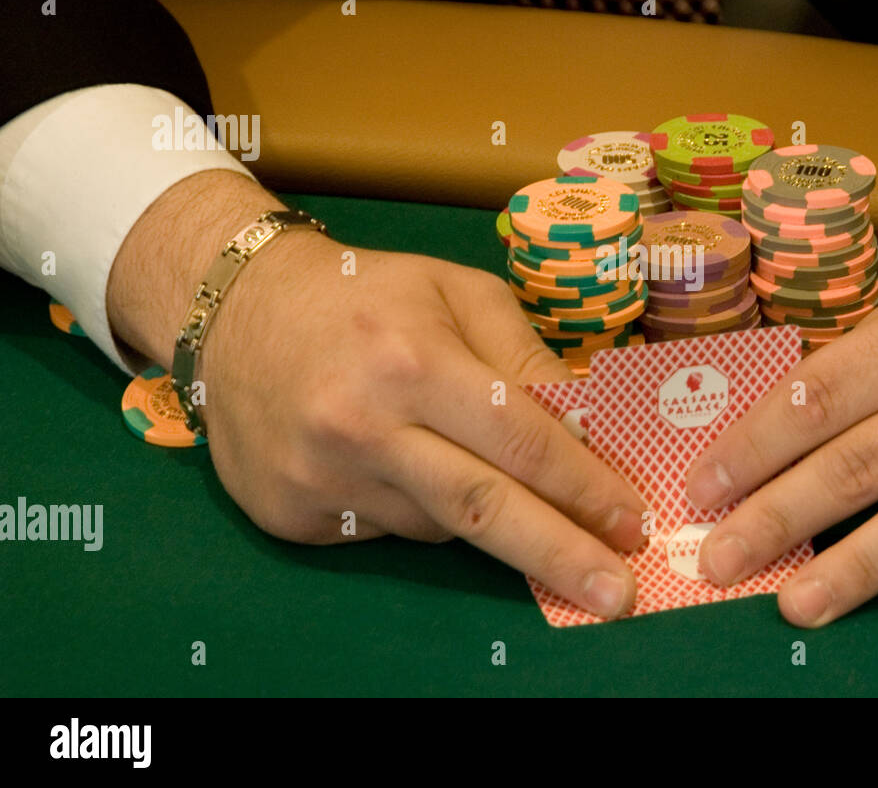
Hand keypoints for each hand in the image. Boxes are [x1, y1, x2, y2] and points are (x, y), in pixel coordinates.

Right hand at [109, 173, 645, 617]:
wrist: (237, 311)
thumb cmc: (366, 295)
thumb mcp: (457, 291)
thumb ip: (524, 355)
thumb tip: (584, 428)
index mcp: (414, 361)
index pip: (519, 441)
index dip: (583, 487)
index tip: (632, 522)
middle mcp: (363, 426)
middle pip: (482, 509)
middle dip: (559, 555)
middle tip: (617, 594)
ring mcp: (321, 478)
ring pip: (438, 526)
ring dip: (482, 514)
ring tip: (470, 462)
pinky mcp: (290, 515)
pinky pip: (387, 532)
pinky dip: (419, 511)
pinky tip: (404, 465)